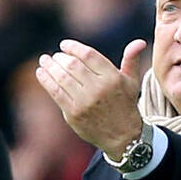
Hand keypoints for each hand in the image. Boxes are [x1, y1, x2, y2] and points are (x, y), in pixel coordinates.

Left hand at [36, 38, 147, 158]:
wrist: (123, 137)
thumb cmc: (125, 105)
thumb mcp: (132, 82)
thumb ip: (131, 60)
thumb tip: (139, 41)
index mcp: (112, 78)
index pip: (88, 55)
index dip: (73, 47)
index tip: (64, 45)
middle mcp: (98, 89)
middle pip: (72, 65)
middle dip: (60, 58)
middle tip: (55, 56)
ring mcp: (85, 102)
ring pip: (62, 77)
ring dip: (50, 67)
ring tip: (44, 61)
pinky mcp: (74, 114)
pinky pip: (56, 93)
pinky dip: (46, 80)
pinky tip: (41, 73)